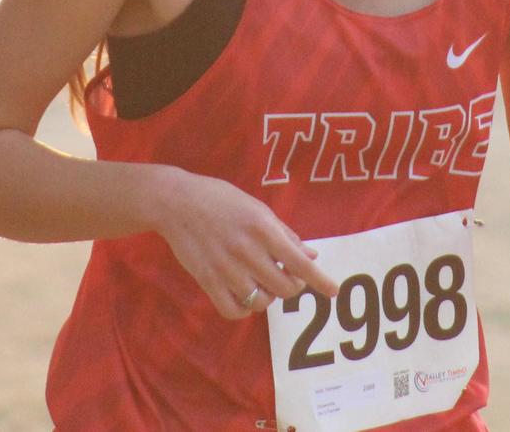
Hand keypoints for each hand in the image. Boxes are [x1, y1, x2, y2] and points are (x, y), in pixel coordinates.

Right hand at [146, 167, 338, 317]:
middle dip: (292, 286)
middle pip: (285, 287)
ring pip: (262, 301)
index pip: (299, 262)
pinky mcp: (207, 281)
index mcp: (263, 228)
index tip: (333, 290)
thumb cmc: (221, 200)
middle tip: (287, 276)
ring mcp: (226, 268)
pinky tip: (245, 295)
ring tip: (262, 281)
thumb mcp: (257, 208)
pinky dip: (245, 309)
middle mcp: (247, 250)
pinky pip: (234, 310)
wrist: (176, 202)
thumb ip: (285, 234)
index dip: (320, 280)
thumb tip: (311, 255)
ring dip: (268, 296)